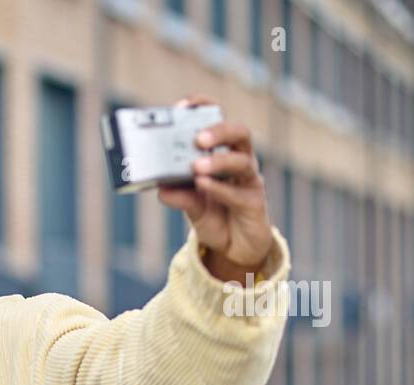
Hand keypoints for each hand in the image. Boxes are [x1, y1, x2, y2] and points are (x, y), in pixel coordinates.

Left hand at [158, 94, 275, 282]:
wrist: (235, 248)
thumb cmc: (216, 218)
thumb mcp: (191, 206)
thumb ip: (178, 195)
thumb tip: (160, 187)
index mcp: (223, 155)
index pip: (218, 121)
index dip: (204, 109)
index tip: (182, 107)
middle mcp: (239, 162)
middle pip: (239, 133)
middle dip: (219, 130)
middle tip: (198, 138)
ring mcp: (249, 181)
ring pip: (241, 160)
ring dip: (218, 160)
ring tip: (196, 166)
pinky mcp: (253, 203)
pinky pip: (238, 192)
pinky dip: (219, 188)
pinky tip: (203, 185)